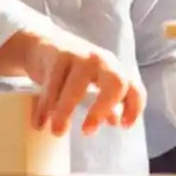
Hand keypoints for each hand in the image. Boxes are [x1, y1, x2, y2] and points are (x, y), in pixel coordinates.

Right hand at [0, 29, 144, 135]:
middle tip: (87, 131)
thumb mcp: (93, 84)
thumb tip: (115, 121)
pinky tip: (41, 122)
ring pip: (76, 87)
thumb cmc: (72, 71)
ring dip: (65, 112)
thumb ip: (106, 102)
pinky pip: (53, 84)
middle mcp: (102, 61)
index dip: (134, 108)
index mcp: (114, 71)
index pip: (134, 88)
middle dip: (102, 109)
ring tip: (58, 131)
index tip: (124, 126)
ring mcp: (81, 56)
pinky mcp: (58, 56)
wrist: (43, 44)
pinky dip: (46, 106)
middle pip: (115, 83)